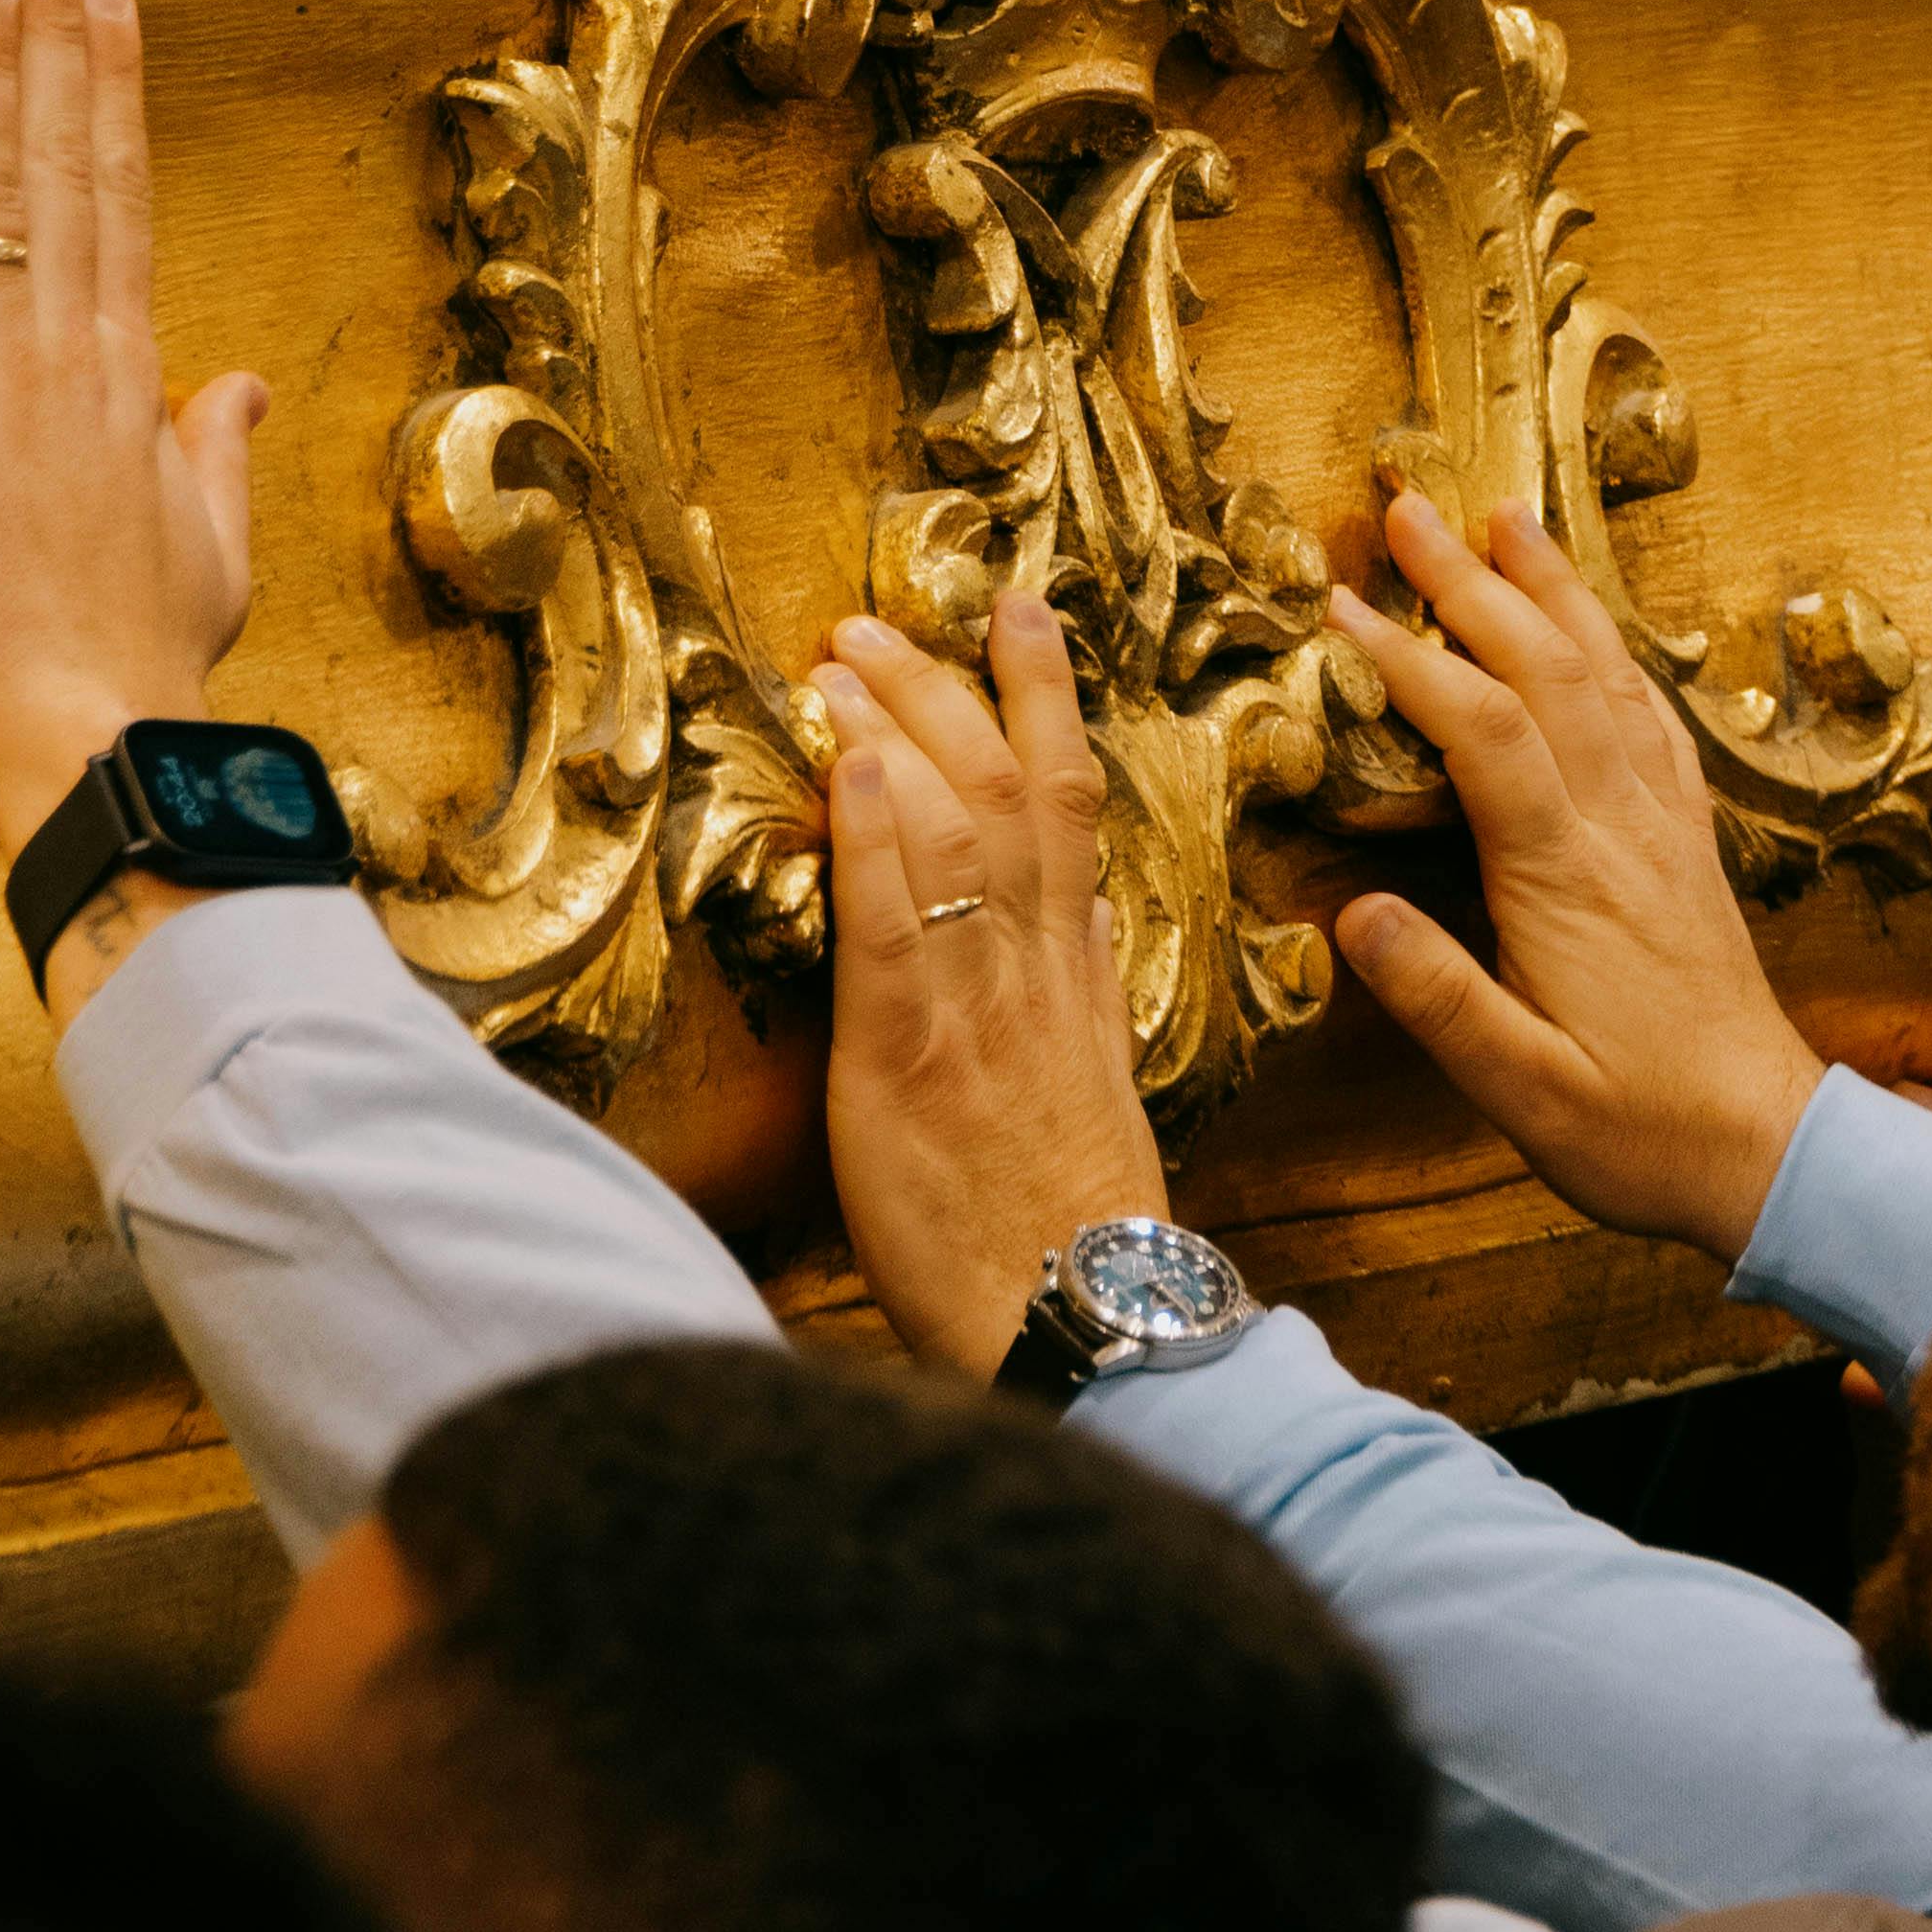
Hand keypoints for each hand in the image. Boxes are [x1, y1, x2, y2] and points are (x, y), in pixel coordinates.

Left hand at [0, 0, 264, 892]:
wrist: (90, 752)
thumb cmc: (139, 679)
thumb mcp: (206, 555)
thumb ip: (217, 454)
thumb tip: (240, 381)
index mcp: (133, 387)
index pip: (119, 204)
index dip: (111, 94)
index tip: (109, 1)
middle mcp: (74, 356)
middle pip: (63, 163)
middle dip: (52, 36)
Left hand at [812, 593, 1162, 1374]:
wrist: (1078, 1321)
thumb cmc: (1072, 1231)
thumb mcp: (1093, 1093)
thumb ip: (1070, 1000)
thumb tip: (1069, 929)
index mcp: (1076, 974)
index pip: (1070, 799)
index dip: (1045, 695)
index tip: (1018, 610)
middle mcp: (1035, 968)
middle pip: (1005, 788)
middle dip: (944, 689)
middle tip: (876, 624)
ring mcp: (977, 1006)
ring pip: (952, 833)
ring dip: (893, 733)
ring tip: (839, 665)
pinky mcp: (909, 1059)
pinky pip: (896, 927)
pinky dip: (874, 838)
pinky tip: (848, 767)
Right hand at [1330, 491, 1825, 1267]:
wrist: (1770, 1151)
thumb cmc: (1642, 1134)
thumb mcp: (1523, 1096)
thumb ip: (1441, 1001)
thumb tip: (1353, 915)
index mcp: (1568, 882)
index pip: (1485, 736)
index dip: (1413, 661)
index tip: (1341, 606)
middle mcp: (1622, 830)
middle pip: (1547, 671)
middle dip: (1473, 580)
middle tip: (1408, 506)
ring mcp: (1663, 828)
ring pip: (1606, 677)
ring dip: (1551, 589)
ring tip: (1503, 516)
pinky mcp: (1688, 844)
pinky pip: (1651, 720)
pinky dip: (1613, 652)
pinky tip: (1594, 626)